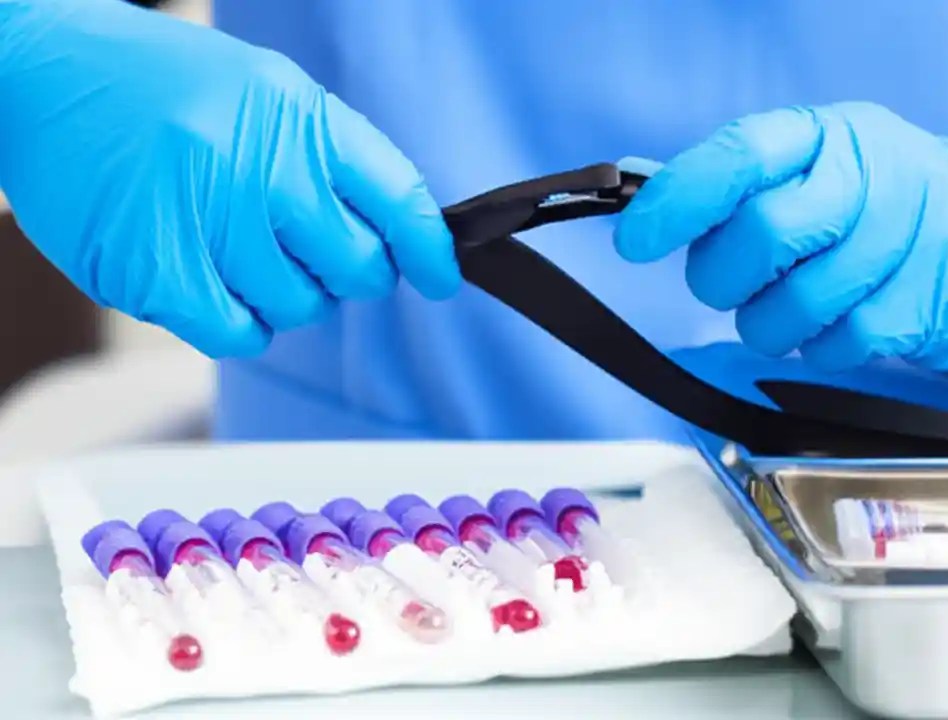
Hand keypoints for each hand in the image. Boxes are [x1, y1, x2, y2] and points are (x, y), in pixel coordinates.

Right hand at [0, 0, 458, 356]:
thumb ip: (328, 160)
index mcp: (299, 116)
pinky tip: (218, 287)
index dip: (429, 249)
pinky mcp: (157, 271)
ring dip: (287, 294)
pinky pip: (239, 333)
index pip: (400, 198)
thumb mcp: (263, 94)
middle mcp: (262, 166)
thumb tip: (393, 237)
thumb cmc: (158, 86)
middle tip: (310, 253)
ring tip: (239, 251)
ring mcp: (208, 220)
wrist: (41, 71)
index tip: (443, 276)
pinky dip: (241, 323)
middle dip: (350, 273)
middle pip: (358, 266)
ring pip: (301, 306)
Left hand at [615, 102, 947, 369]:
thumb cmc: (890, 204)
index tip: (634, 241)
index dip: (678, 201)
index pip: (738, 157)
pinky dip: (822, 347)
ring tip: (793, 305)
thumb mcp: (823, 168)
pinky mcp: (923, 306)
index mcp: (827, 136)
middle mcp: (866, 177)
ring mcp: (901, 242)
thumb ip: (746, 186)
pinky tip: (843, 321)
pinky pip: (835, 347)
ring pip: (790, 308)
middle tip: (732, 282)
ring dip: (770, 323)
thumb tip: (648, 210)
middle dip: (724, 276)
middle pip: (759, 237)